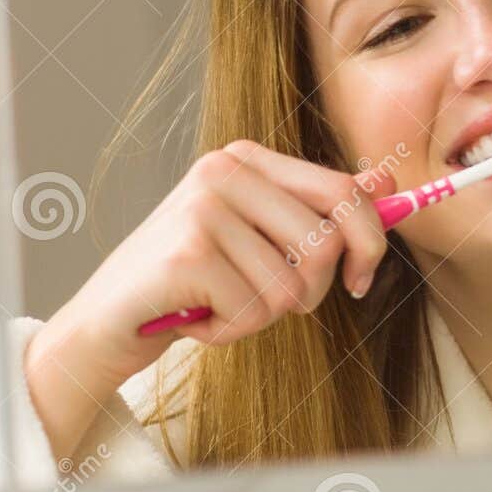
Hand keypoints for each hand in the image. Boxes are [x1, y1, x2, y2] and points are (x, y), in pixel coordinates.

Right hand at [23, 142, 392, 460]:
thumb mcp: (260, 241)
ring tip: (220, 304)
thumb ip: (319, 210)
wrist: (106, 324)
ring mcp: (203, 207)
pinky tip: (196, 318)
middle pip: (325, 242)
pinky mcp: (188, 252)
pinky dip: (232, 331)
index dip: (369, 242)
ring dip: (264, 315)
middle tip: (271, 301)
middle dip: (310, 290)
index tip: (362, 279)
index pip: (344, 192)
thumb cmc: (192, 284)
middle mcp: (224, 170)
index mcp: (247, 160)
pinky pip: (256, 310)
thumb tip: (386, 182)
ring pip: (293, 283)